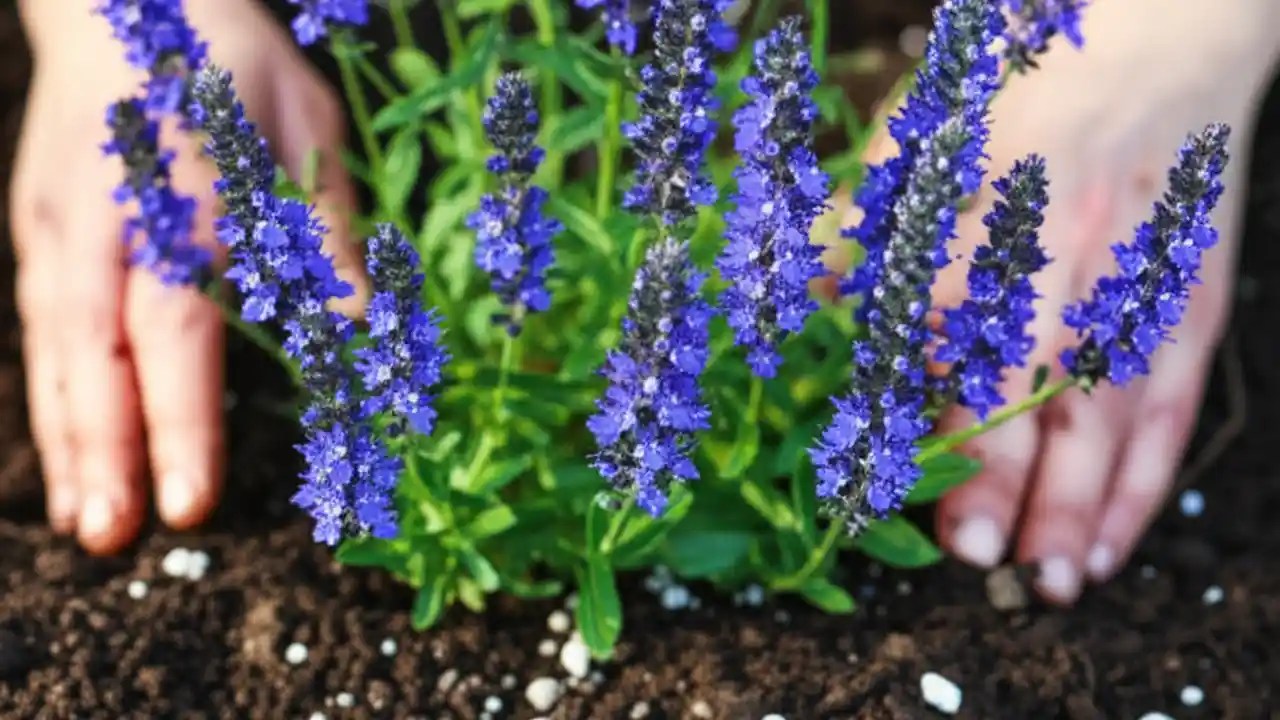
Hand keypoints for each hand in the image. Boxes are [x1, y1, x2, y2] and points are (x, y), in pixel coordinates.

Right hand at [9, 0, 366, 553]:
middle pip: (96, 352)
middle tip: (113, 542)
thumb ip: (326, 229)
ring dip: (68, 441)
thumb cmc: (232, 60)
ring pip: (55, 349)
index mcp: (185, 193)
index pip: (178, 325)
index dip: (180, 418)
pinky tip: (70, 453)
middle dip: (105, 453)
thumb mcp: (305, 126)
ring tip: (84, 526)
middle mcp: (109, 217)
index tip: (191, 501)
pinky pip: (42, 327)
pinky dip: (53, 394)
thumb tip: (366, 326)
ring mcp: (60, 224)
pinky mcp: (40, 229)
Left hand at [823, 0, 1275, 602]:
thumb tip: (798, 297)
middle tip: (974, 555)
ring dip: (1082, 501)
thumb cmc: (1016, 90)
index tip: (881, 468)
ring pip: (1112, 405)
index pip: (943, 310)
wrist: (1158, 41)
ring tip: (1048, 583)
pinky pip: (1169, 407)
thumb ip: (860, 219)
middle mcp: (1066, 244)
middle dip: (1006, 468)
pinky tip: (1112, 546)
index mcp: (985, 197)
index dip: (914, 392)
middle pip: (1037, 370)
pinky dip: (1144, 484)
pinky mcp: (1188, 303)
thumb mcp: (920, 132)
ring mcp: (1136, 277)